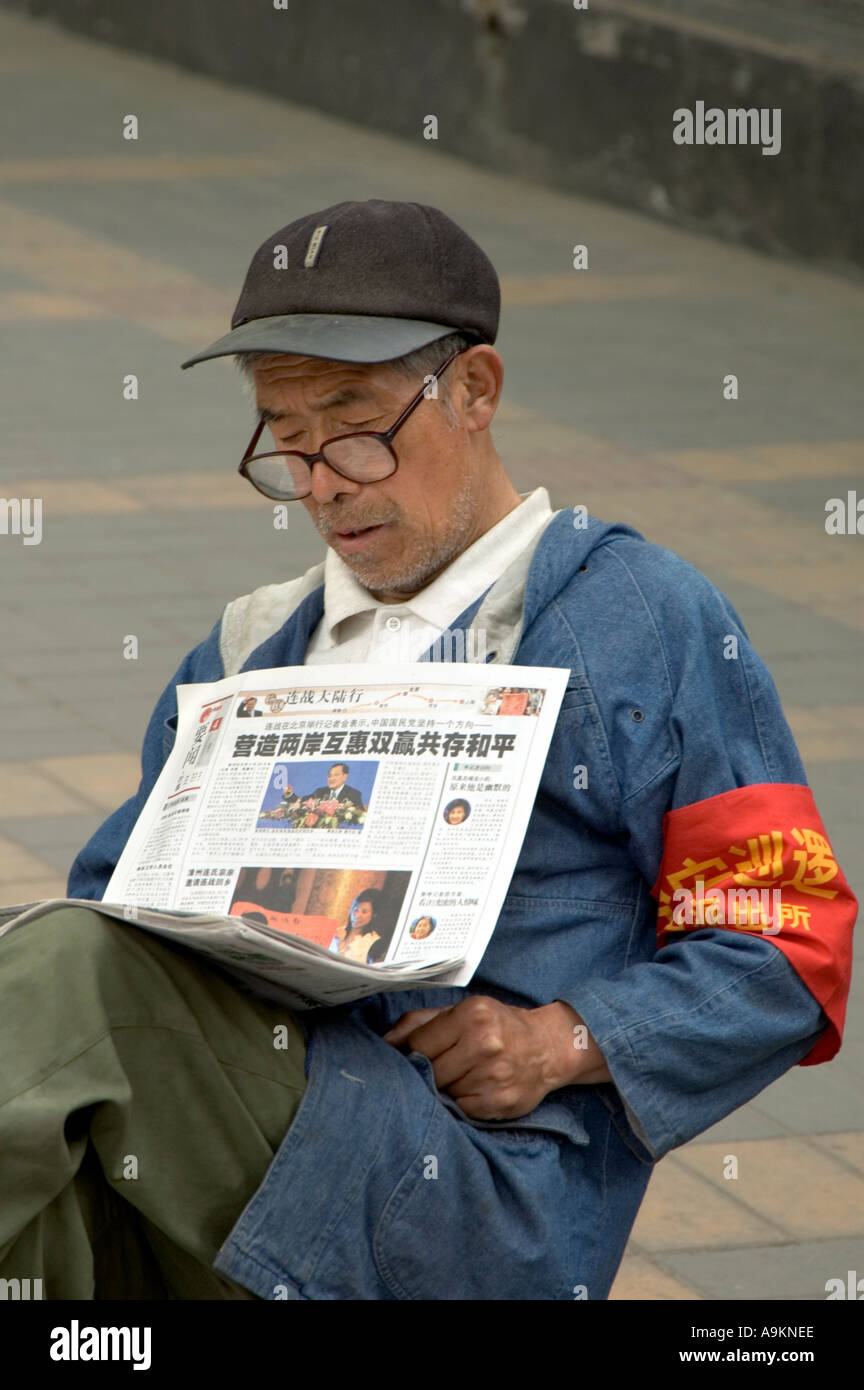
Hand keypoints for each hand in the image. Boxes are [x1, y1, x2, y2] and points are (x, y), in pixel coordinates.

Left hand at [382, 996, 610, 1120]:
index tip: (418, 1054)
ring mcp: (493, 1076)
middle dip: (431, 1070)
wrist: (548, 1048)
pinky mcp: (499, 1103)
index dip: (414, 1052)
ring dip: (448, 1087)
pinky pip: (461, 1109)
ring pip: (444, 1091)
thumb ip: (422, 1023)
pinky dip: (463, 1102)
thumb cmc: (499, 1026)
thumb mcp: (464, 1012)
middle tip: (445, 1065)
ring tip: (465, 1074)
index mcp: (472, 1016)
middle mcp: (484, 1044)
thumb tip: (385, 1041)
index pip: (419, 1043)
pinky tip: (477, 1088)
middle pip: (430, 1070)